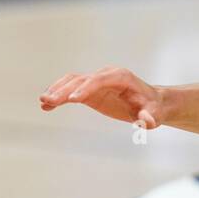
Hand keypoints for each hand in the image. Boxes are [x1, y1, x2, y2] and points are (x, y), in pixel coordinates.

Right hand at [38, 66, 167, 129]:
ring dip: (57, 90)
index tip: (72, 100)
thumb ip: (150, 117)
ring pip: (71, 81)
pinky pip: (70, 89)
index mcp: (120, 77)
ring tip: (43, 102)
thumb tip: (146, 122)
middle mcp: (105, 75)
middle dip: (64, 90)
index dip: (85, 88)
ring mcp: (95, 81)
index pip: (98, 80)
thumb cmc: (153, 107)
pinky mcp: (89, 90)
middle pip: (80, 80)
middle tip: (48, 101)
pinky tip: (46, 106)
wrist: (151, 102)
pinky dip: (58, 95)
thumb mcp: (155, 113)